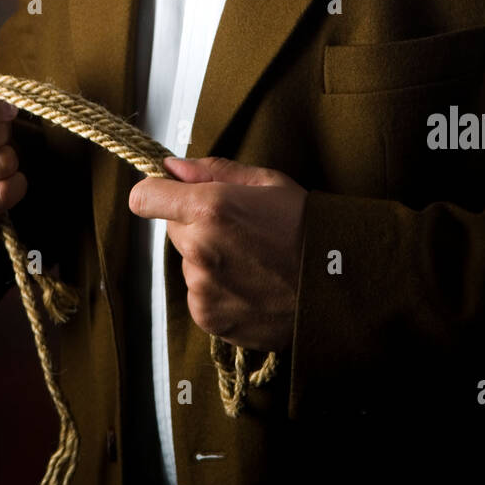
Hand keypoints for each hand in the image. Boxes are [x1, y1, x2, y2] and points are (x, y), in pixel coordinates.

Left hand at [129, 155, 307, 351]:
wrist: (339, 285)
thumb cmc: (308, 227)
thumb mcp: (267, 182)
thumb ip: (213, 171)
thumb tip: (171, 167)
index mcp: (209, 207)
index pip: (144, 198)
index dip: (156, 193)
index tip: (171, 195)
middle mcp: (199, 249)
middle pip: (172, 228)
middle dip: (194, 224)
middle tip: (237, 229)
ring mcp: (202, 288)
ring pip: (187, 263)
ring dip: (207, 259)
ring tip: (252, 261)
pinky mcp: (209, 317)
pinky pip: (199, 294)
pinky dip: (218, 290)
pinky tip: (252, 285)